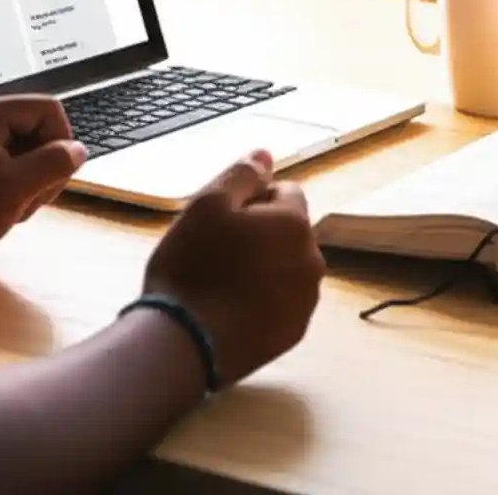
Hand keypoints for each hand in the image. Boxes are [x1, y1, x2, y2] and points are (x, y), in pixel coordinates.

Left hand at [0, 95, 86, 278]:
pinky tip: (13, 208)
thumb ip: (52, 164)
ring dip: (40, 182)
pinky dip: (29, 190)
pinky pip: (28, 168)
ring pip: (41, 152)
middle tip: (29, 196)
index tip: (49, 174)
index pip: (49, 109)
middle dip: (48, 166)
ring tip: (17, 205)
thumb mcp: (14, 188)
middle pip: (47, 130)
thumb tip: (80, 150)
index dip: (60, 141)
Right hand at [144, 150, 324, 387]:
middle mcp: (312, 260)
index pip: (284, 192)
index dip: (252, 199)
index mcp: (294, 224)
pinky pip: (283, 302)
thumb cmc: (192, 268)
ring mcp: (306, 300)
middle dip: (262, 233)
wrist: (185, 343)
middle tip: (218, 250)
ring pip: (287, 267)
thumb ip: (242, 175)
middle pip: (288, 231)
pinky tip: (232, 308)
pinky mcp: (294, 332)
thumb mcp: (207, 205)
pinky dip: (265, 299)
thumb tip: (266, 154)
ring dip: (265, 266)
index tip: (222, 219)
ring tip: (223, 282)